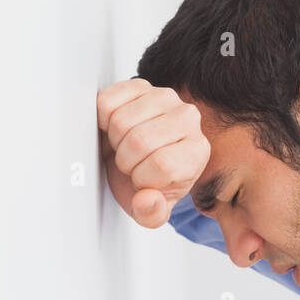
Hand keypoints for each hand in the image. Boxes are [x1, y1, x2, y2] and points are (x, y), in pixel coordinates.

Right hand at [96, 78, 209, 228]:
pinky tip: (114, 129)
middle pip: (139, 141)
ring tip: (124, 146)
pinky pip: (108, 101)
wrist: (136, 159)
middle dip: (125, 160)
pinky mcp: (139, 85)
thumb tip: (146, 201)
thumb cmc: (146, 182)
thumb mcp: (151, 209)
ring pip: (121, 121)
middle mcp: (187, 118)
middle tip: (130, 163)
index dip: (142, 178)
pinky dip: (102, 120)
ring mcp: (164, 97)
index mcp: (196, 151)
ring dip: (114, 140)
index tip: (142, 179)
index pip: (163, 164)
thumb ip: (151, 214)